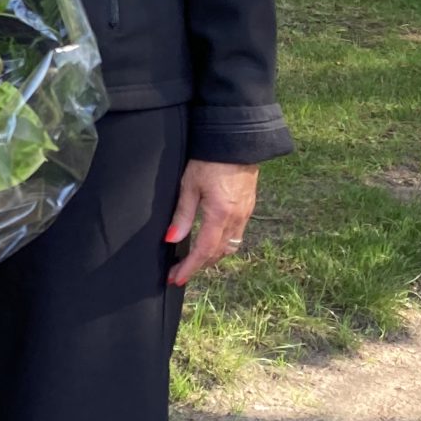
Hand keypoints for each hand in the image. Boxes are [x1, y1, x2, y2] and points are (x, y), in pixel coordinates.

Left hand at [165, 160, 257, 286]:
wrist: (238, 142)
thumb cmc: (209, 160)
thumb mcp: (190, 186)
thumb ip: (182, 215)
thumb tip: (172, 240)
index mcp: (220, 215)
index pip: (204, 251)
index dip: (190, 267)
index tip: (176, 278)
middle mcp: (236, 219)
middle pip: (217, 253)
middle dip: (198, 266)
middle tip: (179, 273)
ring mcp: (245, 214)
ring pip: (229, 246)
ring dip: (211, 257)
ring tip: (193, 262)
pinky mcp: (248, 208)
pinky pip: (235, 235)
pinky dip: (221, 245)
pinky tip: (210, 243)